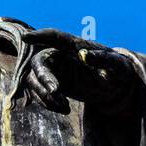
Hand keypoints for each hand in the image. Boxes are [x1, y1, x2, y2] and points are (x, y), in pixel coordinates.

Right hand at [19, 28, 136, 113]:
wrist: (117, 87)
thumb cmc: (119, 71)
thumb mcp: (116, 66)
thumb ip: (102, 59)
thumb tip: (84, 55)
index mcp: (75, 45)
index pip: (54, 36)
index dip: (40, 36)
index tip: (26, 38)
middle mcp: (61, 55)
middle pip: (40, 61)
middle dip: (43, 77)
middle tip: (56, 92)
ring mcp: (56, 70)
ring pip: (35, 79)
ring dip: (44, 94)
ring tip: (64, 105)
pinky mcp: (54, 85)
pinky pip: (40, 93)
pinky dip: (47, 103)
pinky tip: (64, 109)